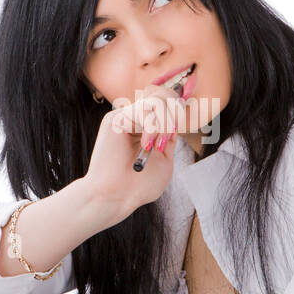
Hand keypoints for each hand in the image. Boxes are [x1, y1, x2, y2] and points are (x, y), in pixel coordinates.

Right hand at [84, 83, 188, 216]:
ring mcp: (126, 118)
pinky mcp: (116, 118)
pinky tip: (146, 143)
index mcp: (147, 131)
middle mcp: (135, 121)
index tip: (176, 131)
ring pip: (157, 100)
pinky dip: (153, 125)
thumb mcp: (164, 161)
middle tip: (167, 139)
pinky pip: (145, 107)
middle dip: (174, 115)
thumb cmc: (139, 186)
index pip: (167, 106)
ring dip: (164, 123)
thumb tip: (175, 120)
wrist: (116, 196)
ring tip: (155, 144)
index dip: (177, 111)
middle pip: (164, 97)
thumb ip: (170, 140)